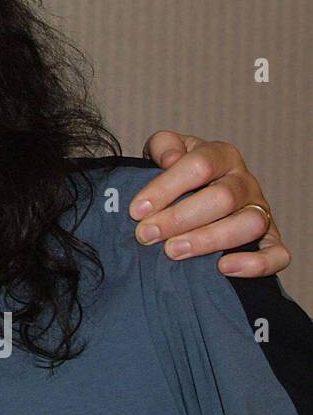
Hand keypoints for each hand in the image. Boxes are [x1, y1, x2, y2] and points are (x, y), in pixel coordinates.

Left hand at [133, 131, 288, 276]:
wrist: (195, 194)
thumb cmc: (176, 174)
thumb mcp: (164, 151)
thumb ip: (164, 147)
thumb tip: (171, 159)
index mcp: (221, 156)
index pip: (199, 166)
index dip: (166, 188)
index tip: (137, 211)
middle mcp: (244, 182)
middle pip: (222, 198)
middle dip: (179, 219)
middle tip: (147, 235)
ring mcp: (261, 210)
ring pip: (249, 224)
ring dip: (209, 240)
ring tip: (173, 251)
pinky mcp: (270, 240)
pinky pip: (278, 254)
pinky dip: (256, 263)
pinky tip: (223, 268)